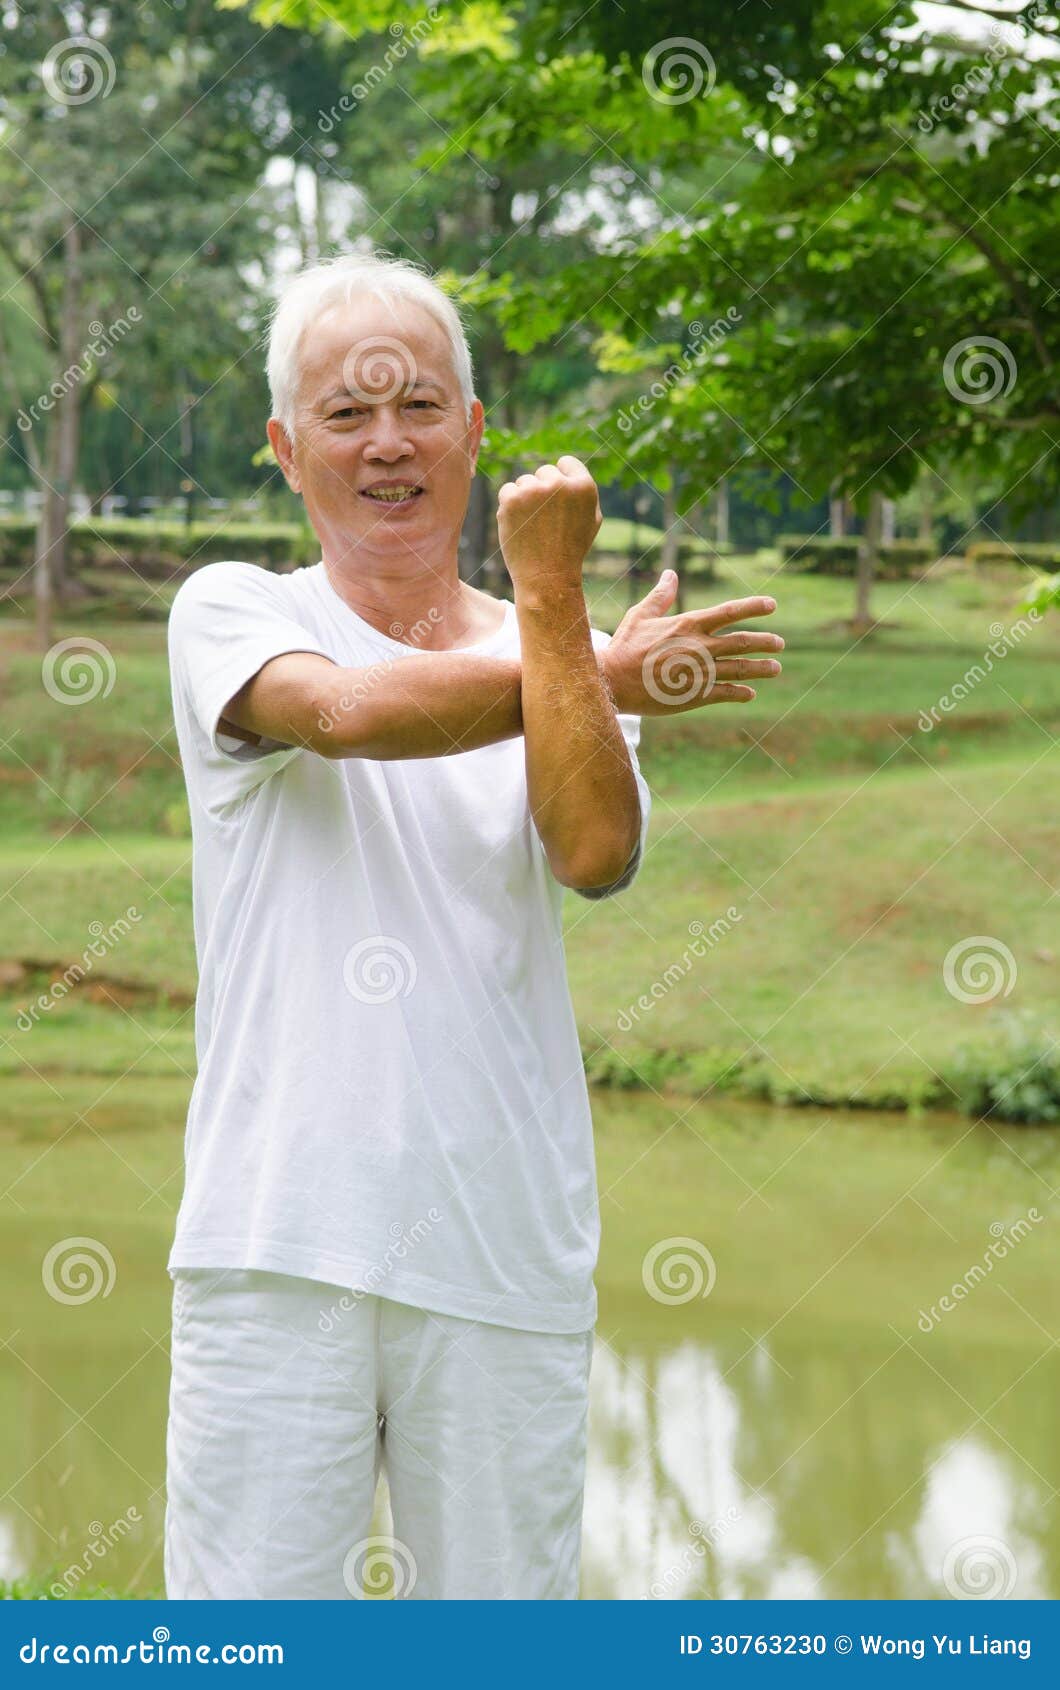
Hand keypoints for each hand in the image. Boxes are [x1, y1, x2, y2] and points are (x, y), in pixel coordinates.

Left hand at [497, 456, 601, 593]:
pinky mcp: (511, 499)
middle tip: (545, 518)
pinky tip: (520, 525)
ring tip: (533, 525)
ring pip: (524, 481)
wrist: (547, 577)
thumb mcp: (590, 520)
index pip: (566, 463)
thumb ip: (582, 492)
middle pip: (544, 471)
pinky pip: (507, 490)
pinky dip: (510, 506)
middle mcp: (560, 484)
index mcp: (584, 487)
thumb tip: (568, 471)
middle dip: (543, 490)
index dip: (561, 478)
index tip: (557, 497)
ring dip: (526, 498)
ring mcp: (534, 490)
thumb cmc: (571, 551)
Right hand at [600, 572, 783, 715]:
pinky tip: (749, 693)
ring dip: (762, 668)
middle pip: (743, 641)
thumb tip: (670, 574)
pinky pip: (726, 694)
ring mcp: (700, 672)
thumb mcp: (640, 616)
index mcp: (688, 624)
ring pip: (741, 669)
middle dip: (766, 642)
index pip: (729, 611)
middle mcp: (700, 647)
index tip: (772, 605)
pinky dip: (741, 693)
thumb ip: (661, 596)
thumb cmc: (624, 647)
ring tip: (775, 668)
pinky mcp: (696, 696)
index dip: (753, 606)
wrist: (613, 682)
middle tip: (780, 643)